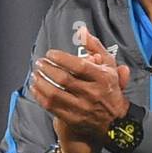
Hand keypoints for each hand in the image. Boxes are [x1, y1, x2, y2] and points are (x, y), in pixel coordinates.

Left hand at [30, 31, 131, 152]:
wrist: (116, 122)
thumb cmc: (110, 89)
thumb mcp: (109, 66)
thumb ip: (95, 46)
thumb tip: (81, 30)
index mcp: (102, 78)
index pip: (78, 66)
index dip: (61, 58)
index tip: (50, 54)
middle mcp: (92, 94)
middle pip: (64, 79)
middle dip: (47, 69)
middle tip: (39, 63)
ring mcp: (82, 108)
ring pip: (55, 94)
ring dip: (41, 83)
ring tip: (35, 75)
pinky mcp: (74, 120)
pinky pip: (52, 108)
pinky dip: (41, 97)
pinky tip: (36, 89)